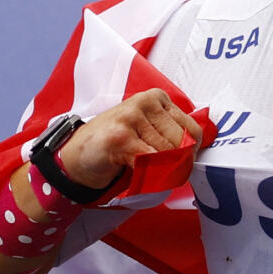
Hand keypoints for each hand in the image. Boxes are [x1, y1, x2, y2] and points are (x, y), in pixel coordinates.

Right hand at [57, 90, 202, 190]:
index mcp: (157, 98)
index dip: (188, 153)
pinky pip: (150, 162)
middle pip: (181, 143)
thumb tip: (195, 153)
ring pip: (166, 154)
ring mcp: (131, 117)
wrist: (77, 155)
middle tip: (157, 170)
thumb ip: (171, 136)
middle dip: (174, 164)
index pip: (193, 130)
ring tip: (142, 169)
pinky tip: (134, 171)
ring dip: (159, 171)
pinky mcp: (120, 137)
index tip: (176, 162)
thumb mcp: (147, 131)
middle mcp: (145, 102)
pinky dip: (148, 175)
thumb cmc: (116, 145)